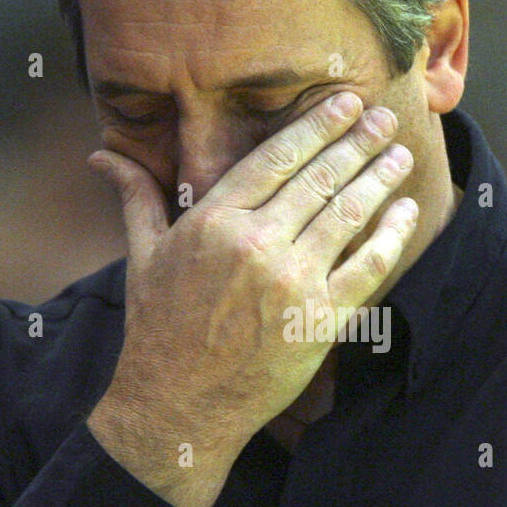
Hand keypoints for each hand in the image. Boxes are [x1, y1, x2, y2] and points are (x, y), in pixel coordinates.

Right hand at [85, 91, 418, 506]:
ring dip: (379, 178)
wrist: (177, 403)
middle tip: (385, 118)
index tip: (344, 103)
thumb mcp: (142, 254)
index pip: (277, 157)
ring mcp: (291, 282)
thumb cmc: (157, 328)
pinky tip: (406, 212)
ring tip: (400, 154)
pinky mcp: (319, 320)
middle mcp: (255, 244)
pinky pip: (367, 268)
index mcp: (213, 220)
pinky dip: (391, 236)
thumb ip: (136, 196)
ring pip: (347, 215)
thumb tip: (101, 153)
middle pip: (319, 178)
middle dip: (357, 142)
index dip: (317, 125)